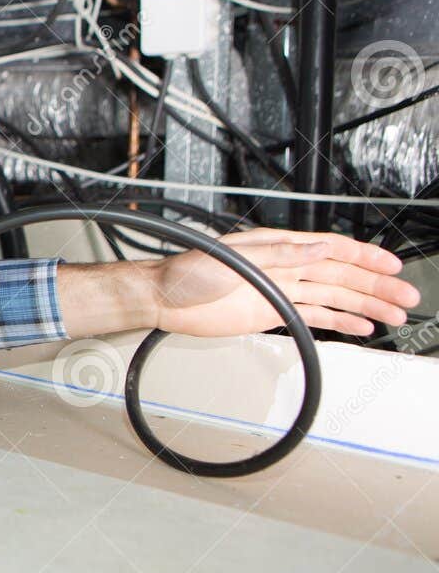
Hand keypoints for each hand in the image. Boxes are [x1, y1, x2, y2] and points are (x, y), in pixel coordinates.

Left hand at [152, 228, 420, 337]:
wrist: (165, 299)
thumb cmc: (189, 270)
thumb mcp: (236, 256)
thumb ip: (280, 254)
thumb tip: (318, 249)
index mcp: (278, 246)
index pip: (331, 248)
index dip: (364, 256)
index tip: (391, 265)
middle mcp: (285, 266)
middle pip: (341, 275)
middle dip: (376, 285)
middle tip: (406, 297)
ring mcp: (281, 290)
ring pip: (334, 297)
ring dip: (365, 305)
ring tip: (394, 314)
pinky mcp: (273, 312)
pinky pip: (314, 315)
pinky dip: (340, 321)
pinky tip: (362, 326)